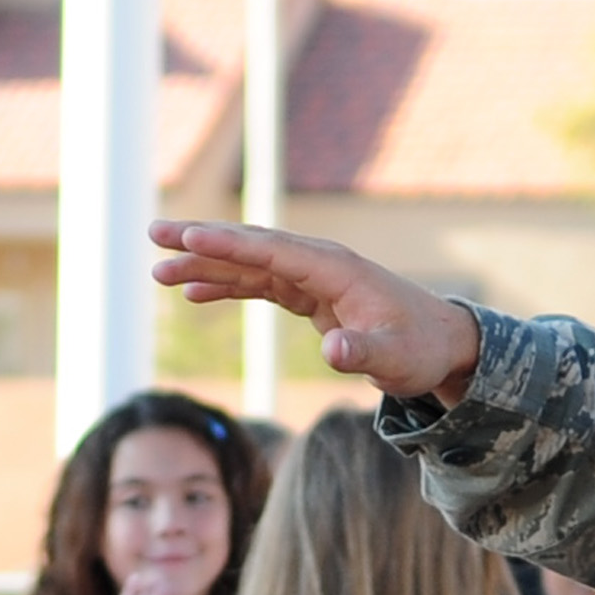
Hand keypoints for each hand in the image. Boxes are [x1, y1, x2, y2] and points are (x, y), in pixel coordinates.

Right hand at [148, 219, 483, 401]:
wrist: (441, 344)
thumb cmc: (419, 350)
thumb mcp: (394, 359)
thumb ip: (362, 353)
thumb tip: (332, 349)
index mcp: (334, 268)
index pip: (270, 250)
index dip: (227, 244)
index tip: (187, 238)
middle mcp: (319, 263)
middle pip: (250, 245)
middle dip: (201, 240)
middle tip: (153, 234)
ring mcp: (312, 276)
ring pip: (248, 264)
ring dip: (205, 265)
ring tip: (159, 272)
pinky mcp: (310, 293)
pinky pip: (259, 283)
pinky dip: (227, 285)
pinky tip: (195, 294)